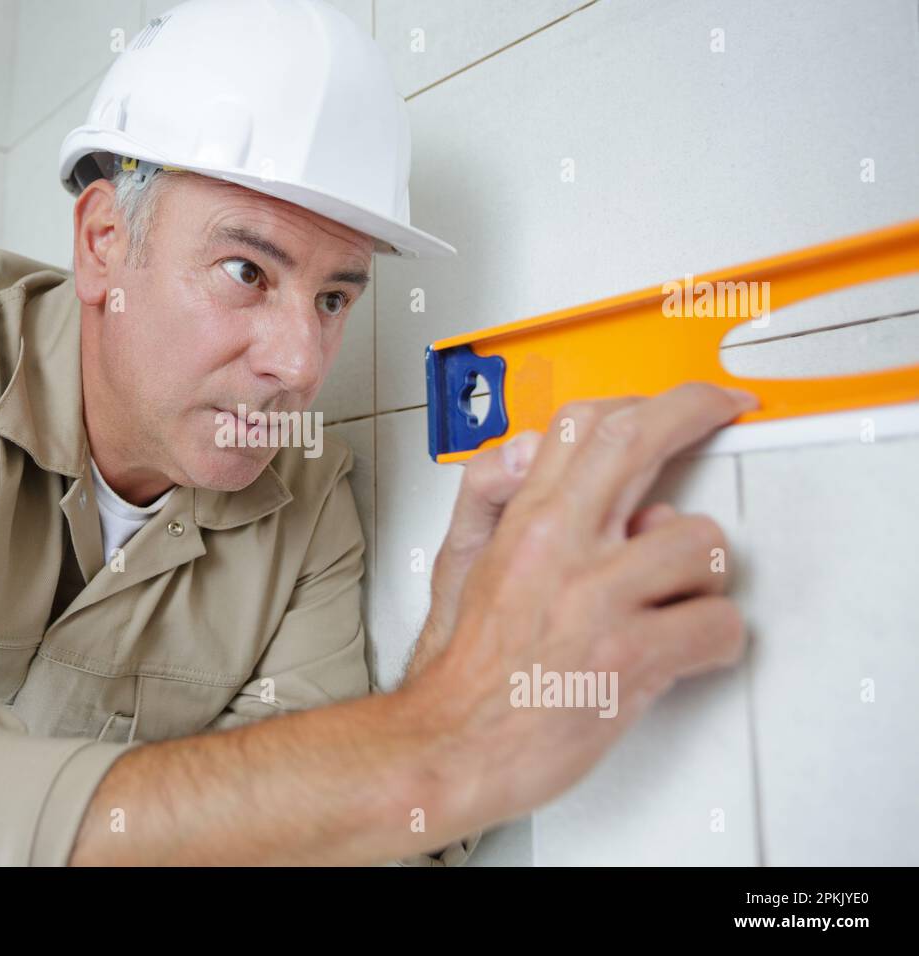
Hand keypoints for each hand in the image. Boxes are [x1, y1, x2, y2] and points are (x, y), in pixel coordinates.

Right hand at [416, 382, 758, 829]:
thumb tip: (537, 453)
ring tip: (675, 600)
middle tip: (726, 412)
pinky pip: (717, 625)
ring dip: (705, 576)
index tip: (679, 404)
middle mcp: (560, 547)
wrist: (452, 745)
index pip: (584, 424)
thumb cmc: (466, 667)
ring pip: (701, 544)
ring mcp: (597, 601)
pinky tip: (683, 652)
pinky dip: (715, 642)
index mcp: (524, 523)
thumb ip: (499, 500)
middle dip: (696, 411)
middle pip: (638, 440)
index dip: (645, 401)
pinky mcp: (629, 659)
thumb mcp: (462, 564)